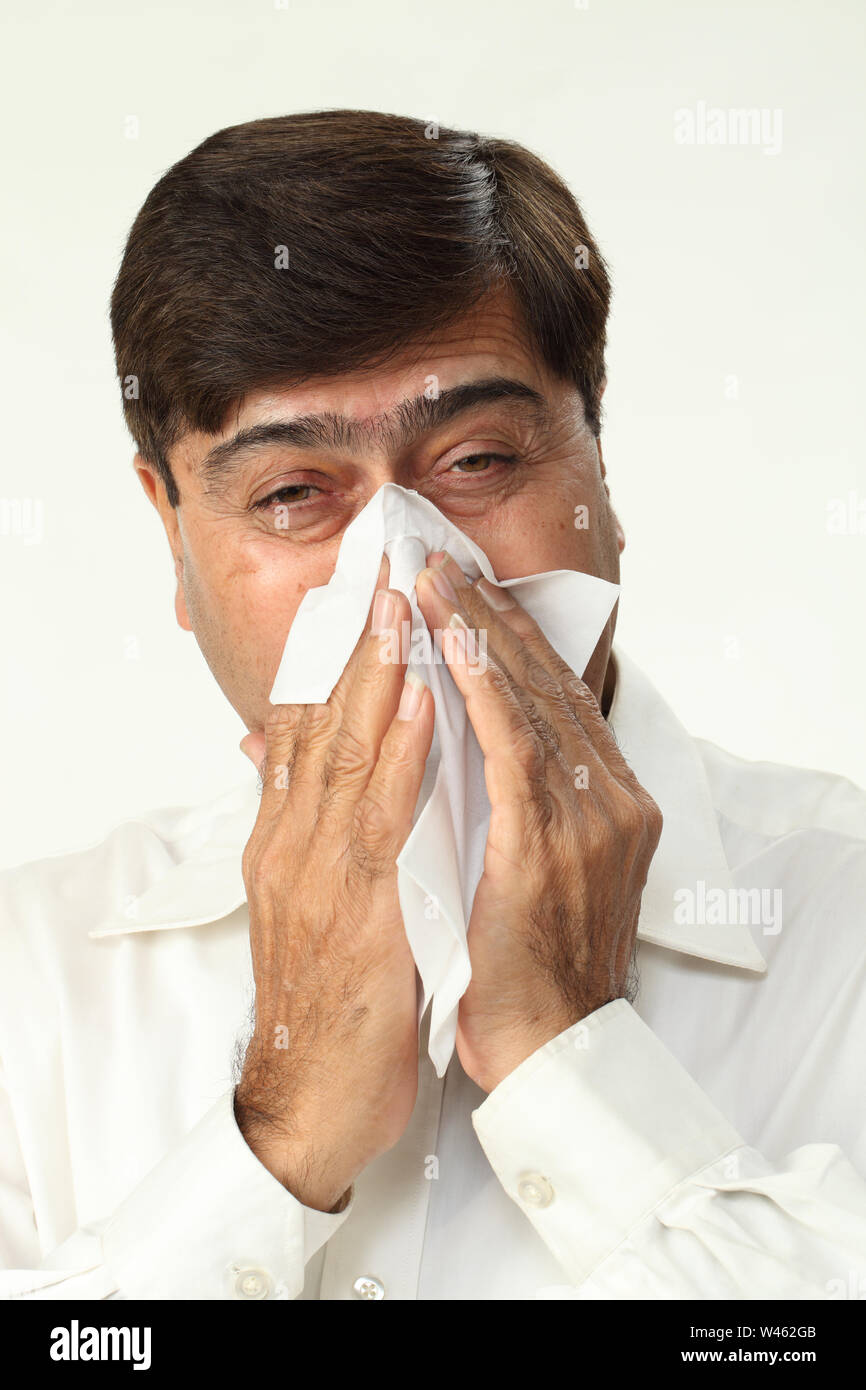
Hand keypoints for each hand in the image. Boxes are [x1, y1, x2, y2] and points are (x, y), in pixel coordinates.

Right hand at [235, 555, 433, 1210]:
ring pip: (346, 746)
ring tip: (406, 600)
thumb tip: (300, 768)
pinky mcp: (350, 904)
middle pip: (322, 717)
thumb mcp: (311, 905)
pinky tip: (421, 696)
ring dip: (378, 668)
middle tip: (390, 566)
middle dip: (359, 639)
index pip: (308, 725)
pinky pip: (380, 810)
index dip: (338, 655)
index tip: (367, 595)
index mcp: (285, 836)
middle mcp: (291, 838)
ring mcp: (315, 868)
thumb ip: (309, 832)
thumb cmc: (327, 998)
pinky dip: (399, 746)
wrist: (312, 1094)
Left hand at [414, 550, 662, 1093]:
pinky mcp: (548, 844)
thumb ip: (506, 802)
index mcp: (608, 804)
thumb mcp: (525, 870)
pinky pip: (514, 748)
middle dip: (493, 617)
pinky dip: (484, 689)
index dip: (513, 642)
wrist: (547, 1048)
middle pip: (550, 685)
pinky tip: (454, 644)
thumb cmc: (524, 966)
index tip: (469, 592)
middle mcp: (611, 801)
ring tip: (437, 581)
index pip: (558, 701)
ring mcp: (588, 821)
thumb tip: (450, 748)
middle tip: (443, 561)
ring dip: (481, 634)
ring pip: (533, 702)